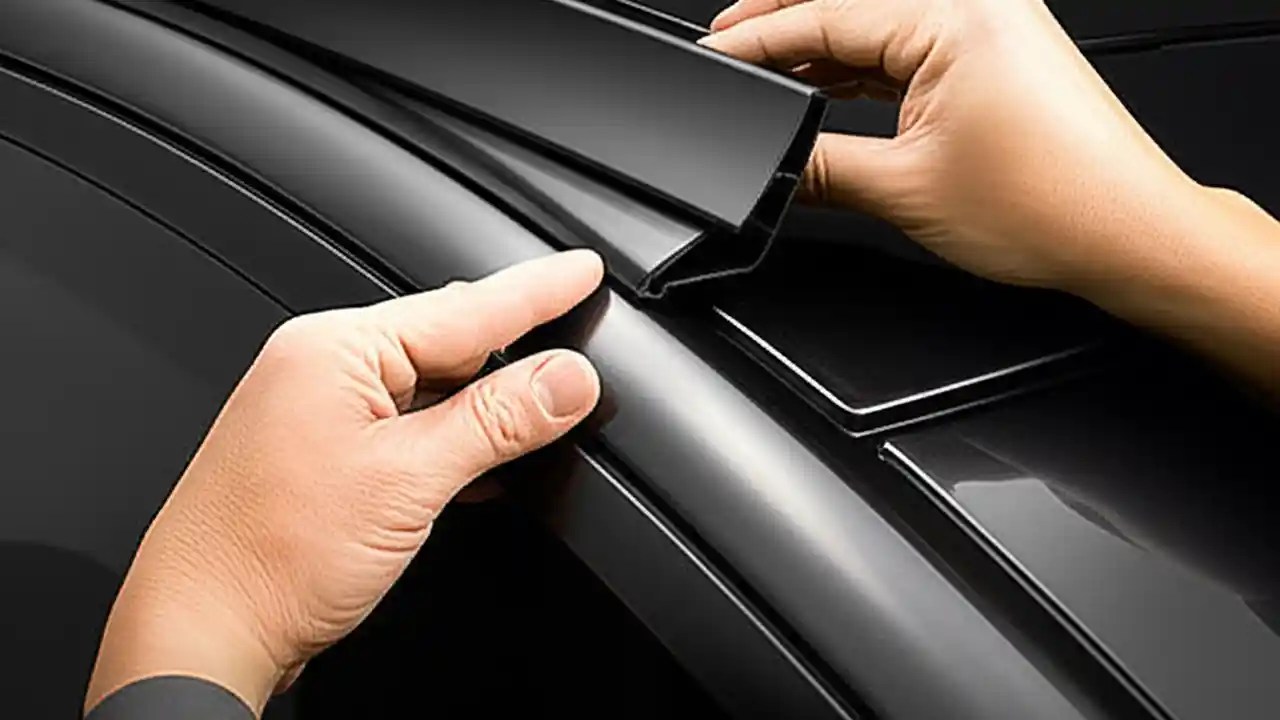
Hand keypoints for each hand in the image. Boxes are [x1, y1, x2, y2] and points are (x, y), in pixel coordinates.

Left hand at [85, 251, 604, 714]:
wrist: (200, 630)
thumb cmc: (268, 558)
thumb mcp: (408, 480)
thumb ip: (497, 422)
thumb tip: (567, 379)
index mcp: (334, 349)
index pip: (465, 307)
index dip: (536, 289)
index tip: (584, 270)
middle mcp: (320, 367)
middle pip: (448, 339)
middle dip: (516, 341)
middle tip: (579, 336)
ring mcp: (318, 411)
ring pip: (429, 385)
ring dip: (484, 400)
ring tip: (541, 404)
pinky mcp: (322, 454)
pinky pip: (406, 423)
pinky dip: (451, 436)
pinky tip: (482, 460)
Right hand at [701, 0, 1205, 291]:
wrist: (1130, 235)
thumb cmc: (1054, 207)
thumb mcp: (906, 189)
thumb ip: (823, 170)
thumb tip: (775, 168)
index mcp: (957, 15)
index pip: (827, 15)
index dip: (759, 39)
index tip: (715, 55)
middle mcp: (980, 4)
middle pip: (852, 2)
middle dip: (784, 24)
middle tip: (729, 46)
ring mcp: (994, 25)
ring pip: (882, 23)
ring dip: (824, 47)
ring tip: (770, 73)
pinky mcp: (1000, 53)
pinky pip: (914, 44)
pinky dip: (866, 66)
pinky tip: (827, 86)